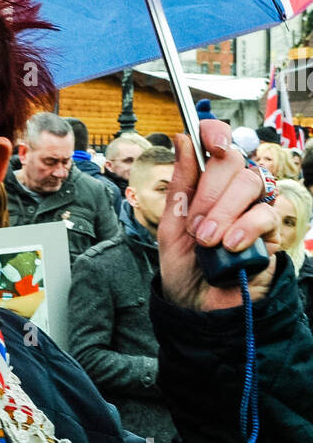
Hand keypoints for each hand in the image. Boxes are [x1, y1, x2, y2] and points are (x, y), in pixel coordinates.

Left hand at [158, 120, 277, 311]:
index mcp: (206, 184)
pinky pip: (266, 213)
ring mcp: (254, 209)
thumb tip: (183, 139)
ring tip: (208, 241)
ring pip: (252, 183)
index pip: (218, 144)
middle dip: (211, 191)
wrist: (198, 308)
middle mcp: (233, 191)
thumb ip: (180, 185)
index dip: (215, 134)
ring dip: (225, 211)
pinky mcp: (272, 232)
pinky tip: (231, 247)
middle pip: (234, 161)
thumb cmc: (184, 268)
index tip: (209, 143)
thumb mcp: (170, 226)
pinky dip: (245, 228)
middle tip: (196, 225)